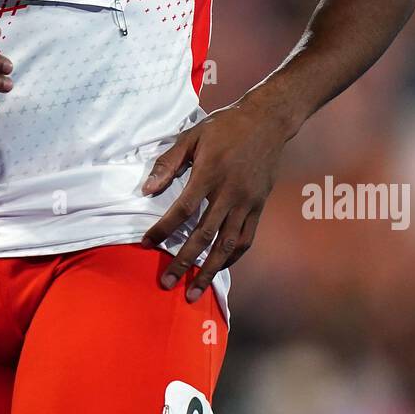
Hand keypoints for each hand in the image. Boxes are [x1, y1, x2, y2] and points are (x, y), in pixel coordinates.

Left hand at [140, 95, 289, 299]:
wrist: (268, 122)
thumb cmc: (225, 126)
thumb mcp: (192, 136)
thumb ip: (168, 163)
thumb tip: (146, 190)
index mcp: (209, 173)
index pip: (183, 210)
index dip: (163, 229)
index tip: (147, 244)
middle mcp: (230, 193)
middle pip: (204, 236)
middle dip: (184, 262)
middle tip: (167, 283)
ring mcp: (247, 203)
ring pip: (227, 245)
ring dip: (209, 271)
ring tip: (194, 291)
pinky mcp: (259, 207)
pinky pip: (245, 239)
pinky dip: (231, 257)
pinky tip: (218, 268)